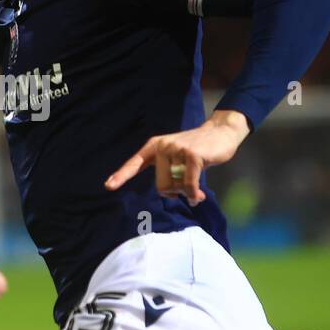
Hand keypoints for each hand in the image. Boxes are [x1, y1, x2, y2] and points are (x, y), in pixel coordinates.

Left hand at [104, 109, 250, 202]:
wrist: (220, 133)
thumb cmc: (197, 151)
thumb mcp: (177, 159)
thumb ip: (169, 176)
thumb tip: (169, 195)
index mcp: (154, 146)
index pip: (135, 163)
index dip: (122, 175)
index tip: (109, 186)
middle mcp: (162, 146)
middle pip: (160, 186)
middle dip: (175, 192)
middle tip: (187, 186)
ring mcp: (177, 149)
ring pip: (176, 186)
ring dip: (187, 193)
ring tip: (196, 187)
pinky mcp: (192, 155)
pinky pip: (189, 185)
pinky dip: (194, 194)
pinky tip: (199, 196)